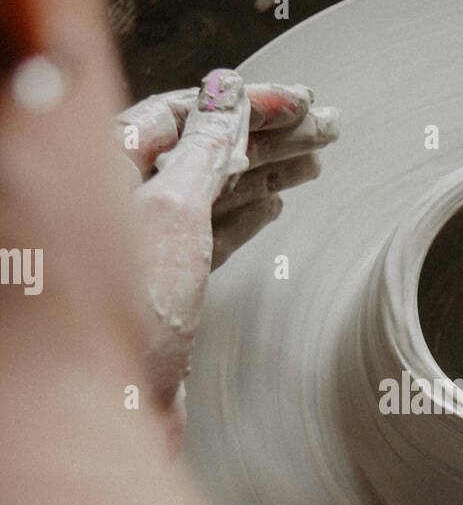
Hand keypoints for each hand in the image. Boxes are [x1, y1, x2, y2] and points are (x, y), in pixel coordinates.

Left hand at [115, 73, 338, 448]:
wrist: (105, 407)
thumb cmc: (117, 309)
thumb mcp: (171, 209)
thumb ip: (203, 149)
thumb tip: (226, 97)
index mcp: (94, 161)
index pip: (179, 112)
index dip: (242, 104)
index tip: (297, 102)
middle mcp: (107, 195)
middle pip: (199, 149)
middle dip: (265, 136)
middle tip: (325, 126)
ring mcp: (132, 242)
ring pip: (208, 192)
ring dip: (265, 174)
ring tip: (316, 161)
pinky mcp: (154, 285)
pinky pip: (204, 235)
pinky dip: (243, 217)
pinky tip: (275, 205)